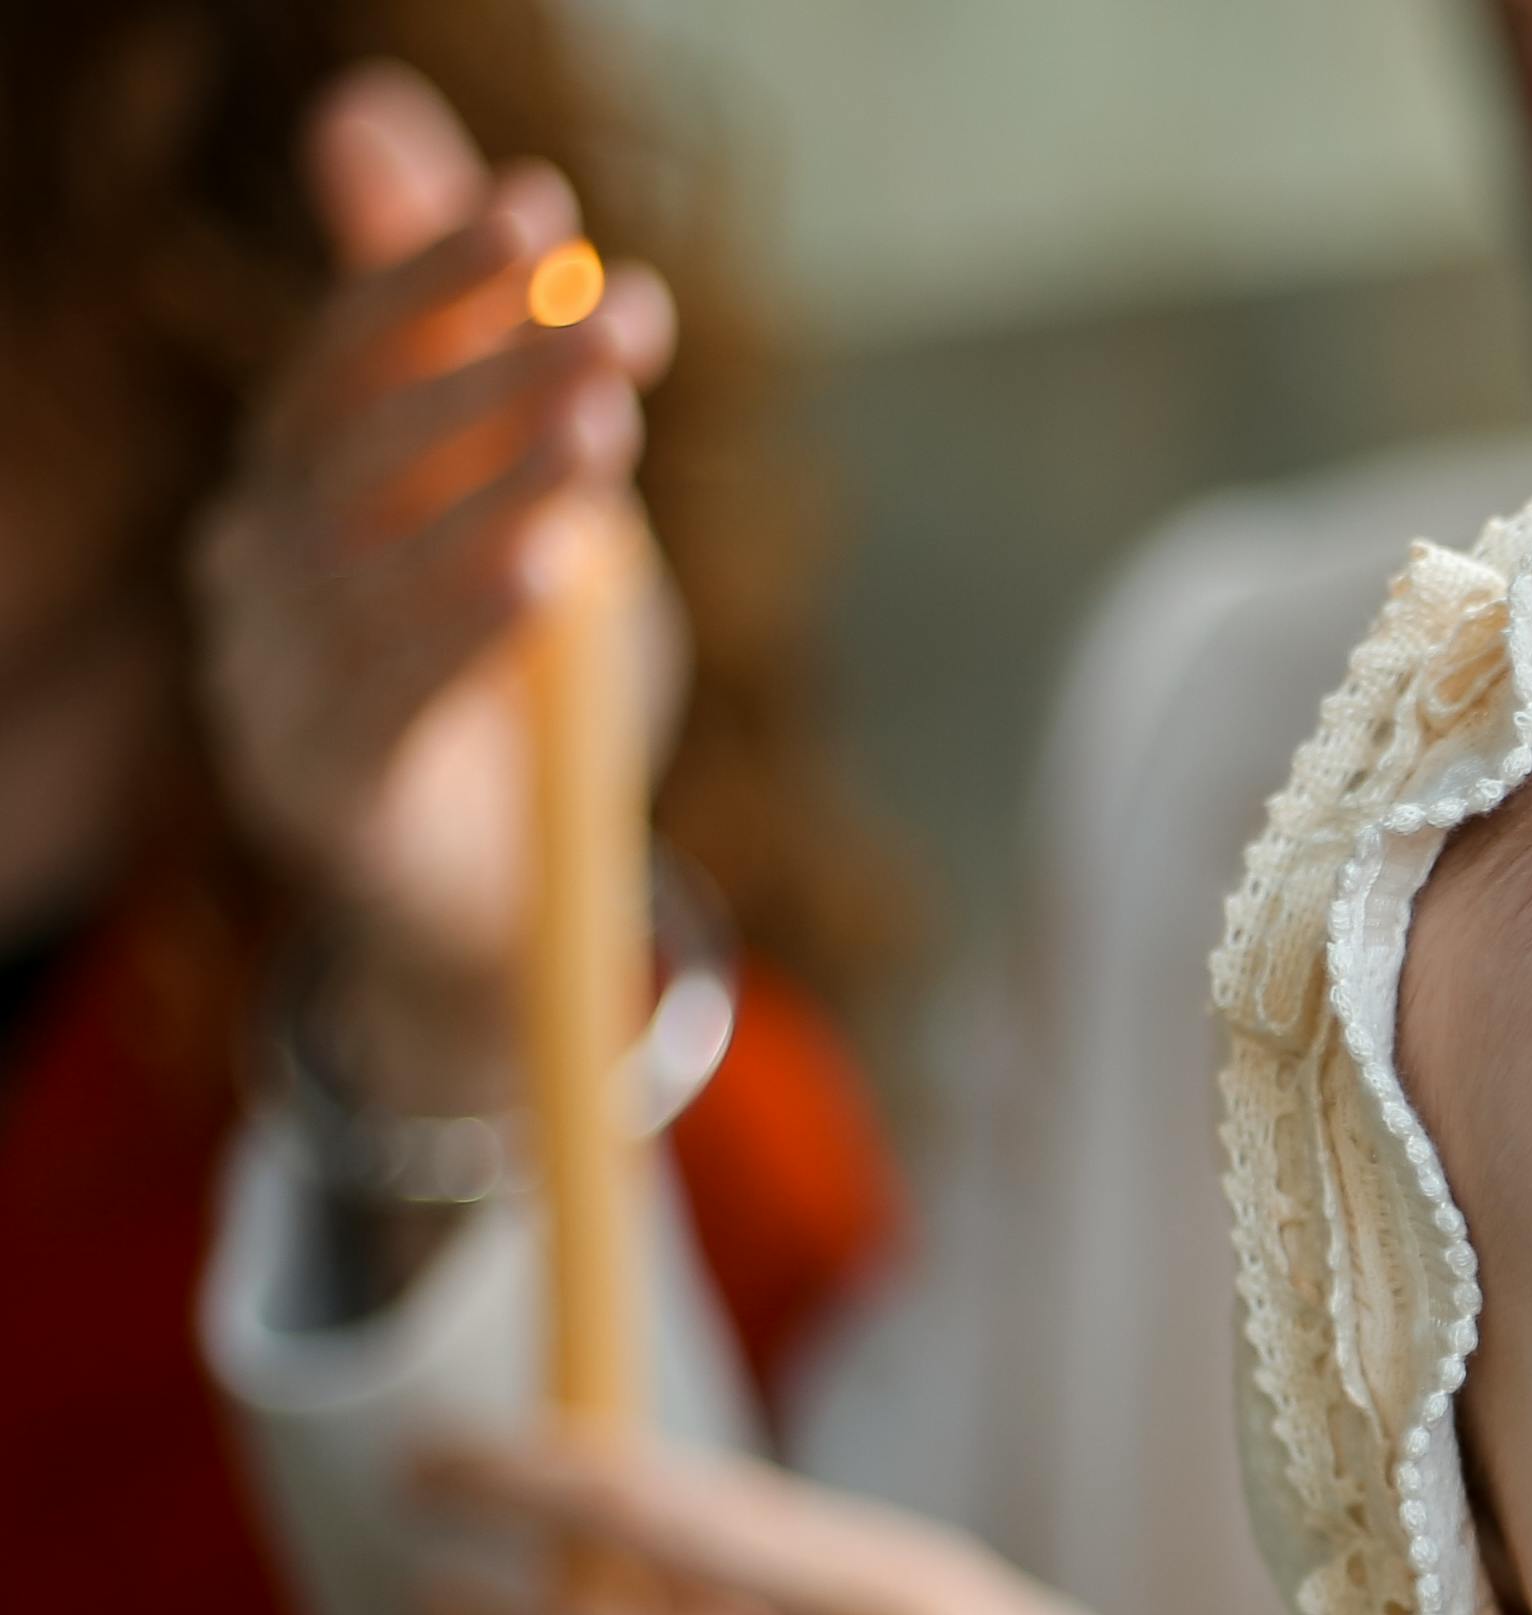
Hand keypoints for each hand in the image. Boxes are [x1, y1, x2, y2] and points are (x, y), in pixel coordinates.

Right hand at [188, 62, 681, 1119]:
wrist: (489, 906)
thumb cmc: (516, 681)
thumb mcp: (529, 506)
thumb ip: (492, 351)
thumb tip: (426, 134)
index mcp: (293, 491)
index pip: (346, 353)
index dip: (430, 274)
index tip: (541, 205)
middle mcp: (258, 570)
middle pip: (362, 442)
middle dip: (491, 365)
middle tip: (616, 313)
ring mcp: (277, 681)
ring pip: (384, 562)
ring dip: (505, 483)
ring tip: (610, 424)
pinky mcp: (333, 789)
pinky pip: (403, 690)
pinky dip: (477, 619)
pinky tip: (555, 565)